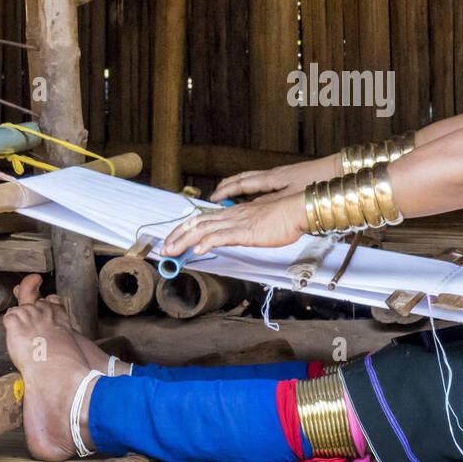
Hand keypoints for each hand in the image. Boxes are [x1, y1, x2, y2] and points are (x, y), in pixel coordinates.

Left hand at [159, 193, 309, 256]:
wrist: (298, 210)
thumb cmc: (283, 218)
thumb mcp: (258, 223)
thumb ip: (243, 228)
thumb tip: (233, 235)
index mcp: (233, 213)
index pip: (201, 219)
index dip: (184, 230)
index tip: (174, 239)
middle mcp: (231, 216)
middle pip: (196, 223)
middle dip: (177, 236)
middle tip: (164, 248)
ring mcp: (236, 223)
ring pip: (203, 230)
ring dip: (184, 241)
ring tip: (171, 251)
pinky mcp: (245, 232)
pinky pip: (221, 237)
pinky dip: (206, 242)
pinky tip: (197, 250)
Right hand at [209, 156, 338, 202]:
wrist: (337, 173)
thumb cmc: (318, 183)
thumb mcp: (291, 197)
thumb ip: (270, 204)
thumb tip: (250, 209)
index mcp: (272, 178)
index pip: (242, 183)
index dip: (226, 191)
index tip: (214, 197)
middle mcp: (273, 174)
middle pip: (244, 178)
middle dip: (228, 186)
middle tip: (216, 194)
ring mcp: (281, 175)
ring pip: (253, 178)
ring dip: (239, 185)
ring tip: (229, 192)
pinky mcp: (289, 178)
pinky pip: (263, 181)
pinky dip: (253, 186)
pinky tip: (256, 193)